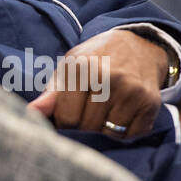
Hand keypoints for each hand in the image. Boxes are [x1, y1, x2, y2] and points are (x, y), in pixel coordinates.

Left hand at [27, 30, 168, 138]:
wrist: (139, 45)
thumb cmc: (96, 59)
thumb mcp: (70, 67)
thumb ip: (51, 93)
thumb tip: (31, 113)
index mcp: (82, 68)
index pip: (67, 117)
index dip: (63, 124)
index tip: (65, 119)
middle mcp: (108, 79)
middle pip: (88, 127)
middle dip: (82, 129)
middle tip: (84, 119)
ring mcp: (131, 92)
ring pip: (109, 134)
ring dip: (103, 132)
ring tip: (101, 116)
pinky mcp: (150, 103)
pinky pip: (131, 135)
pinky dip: (123, 133)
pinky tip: (120, 116)